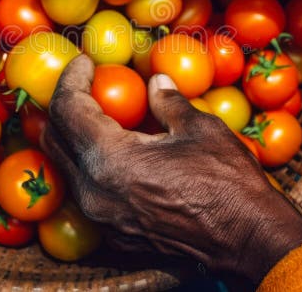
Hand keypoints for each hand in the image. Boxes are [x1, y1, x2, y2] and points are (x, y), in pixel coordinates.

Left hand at [42, 55, 301, 282]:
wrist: (248, 241)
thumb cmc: (228, 182)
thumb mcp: (200, 128)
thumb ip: (167, 102)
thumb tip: (155, 81)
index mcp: (110, 161)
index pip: (68, 110)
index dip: (71, 78)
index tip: (84, 60)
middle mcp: (94, 192)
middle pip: (54, 139)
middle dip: (63, 105)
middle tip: (84, 83)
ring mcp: (101, 218)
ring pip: (66, 168)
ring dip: (73, 136)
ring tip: (96, 112)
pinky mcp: (113, 234)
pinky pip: (85, 191)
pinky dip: (89, 163)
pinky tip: (113, 149)